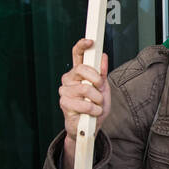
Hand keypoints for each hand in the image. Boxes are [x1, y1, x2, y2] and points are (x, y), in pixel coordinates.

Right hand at [60, 37, 110, 168]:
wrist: (91, 127)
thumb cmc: (96, 106)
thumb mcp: (104, 89)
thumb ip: (103, 73)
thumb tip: (103, 56)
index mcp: (79, 73)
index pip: (77, 55)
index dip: (82, 45)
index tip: (90, 41)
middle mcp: (69, 79)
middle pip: (81, 69)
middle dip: (96, 79)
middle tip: (100, 88)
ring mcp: (65, 91)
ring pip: (84, 88)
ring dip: (96, 99)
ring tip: (97, 105)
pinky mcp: (64, 104)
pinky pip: (83, 103)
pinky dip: (93, 109)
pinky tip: (92, 113)